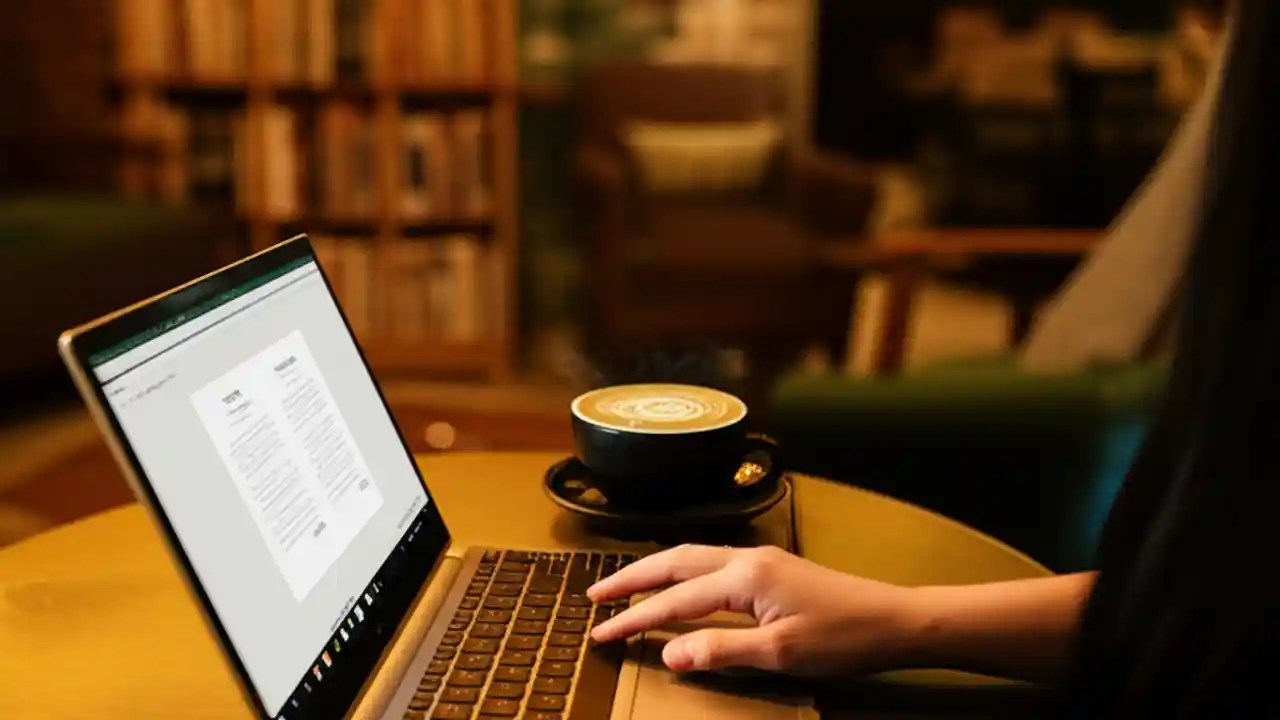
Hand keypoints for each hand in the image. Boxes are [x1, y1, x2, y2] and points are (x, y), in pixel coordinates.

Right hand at [587, 544, 918, 675]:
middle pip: (675, 561)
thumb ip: (720, 651)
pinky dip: (682, 571)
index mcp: (745, 577)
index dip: (636, 618)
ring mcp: (760, 560)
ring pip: (692, 556)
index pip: (675, 598)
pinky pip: (711, 563)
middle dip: (632, 579)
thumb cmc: (843, 639)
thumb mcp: (780, 654)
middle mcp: (746, 559)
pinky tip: (678, 584)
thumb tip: (669, 654)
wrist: (894, 620)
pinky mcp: (771, 568)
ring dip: (655, 570)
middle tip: (594, 597)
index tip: (601, 634)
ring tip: (624, 587)